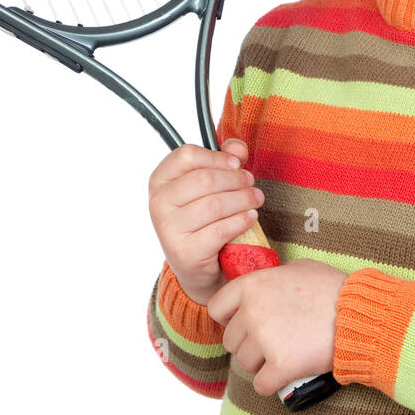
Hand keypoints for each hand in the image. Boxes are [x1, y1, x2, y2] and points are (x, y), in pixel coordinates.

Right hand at [148, 138, 263, 305]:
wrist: (197, 267)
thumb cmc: (203, 219)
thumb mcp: (210, 187)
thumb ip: (224, 161)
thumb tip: (238, 147)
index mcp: (160, 180)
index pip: (186, 155)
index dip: (216, 157)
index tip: (236, 163)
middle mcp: (158, 203)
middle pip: (205, 179)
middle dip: (236, 179)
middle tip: (252, 183)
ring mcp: (168, 230)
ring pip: (215, 204)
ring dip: (243, 199)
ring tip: (256, 199)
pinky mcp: (185, 252)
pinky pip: (220, 230)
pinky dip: (241, 221)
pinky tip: (251, 217)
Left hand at [206, 259, 347, 396]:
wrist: (361, 314)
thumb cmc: (333, 289)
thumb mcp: (299, 268)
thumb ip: (274, 276)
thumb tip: (265, 284)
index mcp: (253, 285)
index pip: (217, 308)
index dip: (230, 319)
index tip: (245, 324)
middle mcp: (253, 311)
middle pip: (231, 340)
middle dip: (248, 344)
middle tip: (271, 343)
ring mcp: (265, 340)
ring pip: (244, 364)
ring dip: (260, 364)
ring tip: (282, 356)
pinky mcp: (281, 365)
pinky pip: (261, 385)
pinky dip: (271, 384)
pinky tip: (284, 376)